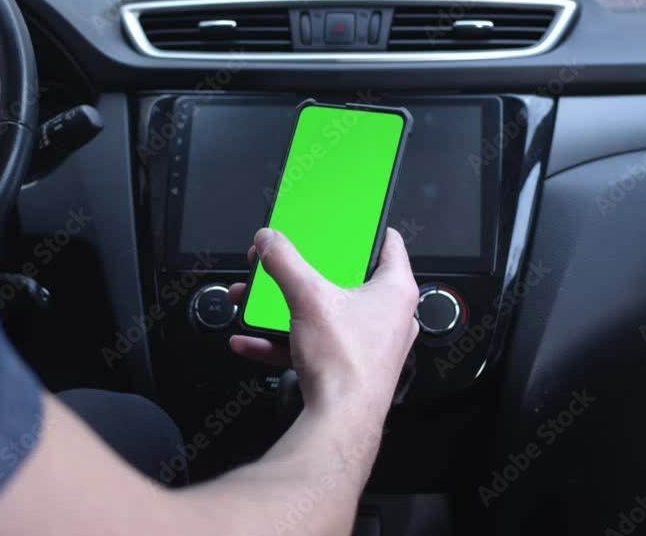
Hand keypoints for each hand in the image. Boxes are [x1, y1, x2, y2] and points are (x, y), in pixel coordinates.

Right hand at [228, 228, 419, 414]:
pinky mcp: (346, 366)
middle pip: (344, 279)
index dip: (364, 228)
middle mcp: (388, 317)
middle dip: (305, 273)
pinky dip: (282, 340)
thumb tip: (270, 241)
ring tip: (257, 301)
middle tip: (286, 264)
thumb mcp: (307, 298)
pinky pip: (311, 344)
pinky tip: (251, 339)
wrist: (339, 423)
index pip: (387, 244)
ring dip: (285, 308)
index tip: (344, 222)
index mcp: (394, 291)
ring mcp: (368, 344)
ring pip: (322, 314)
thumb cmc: (347, 366)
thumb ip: (284, 263)